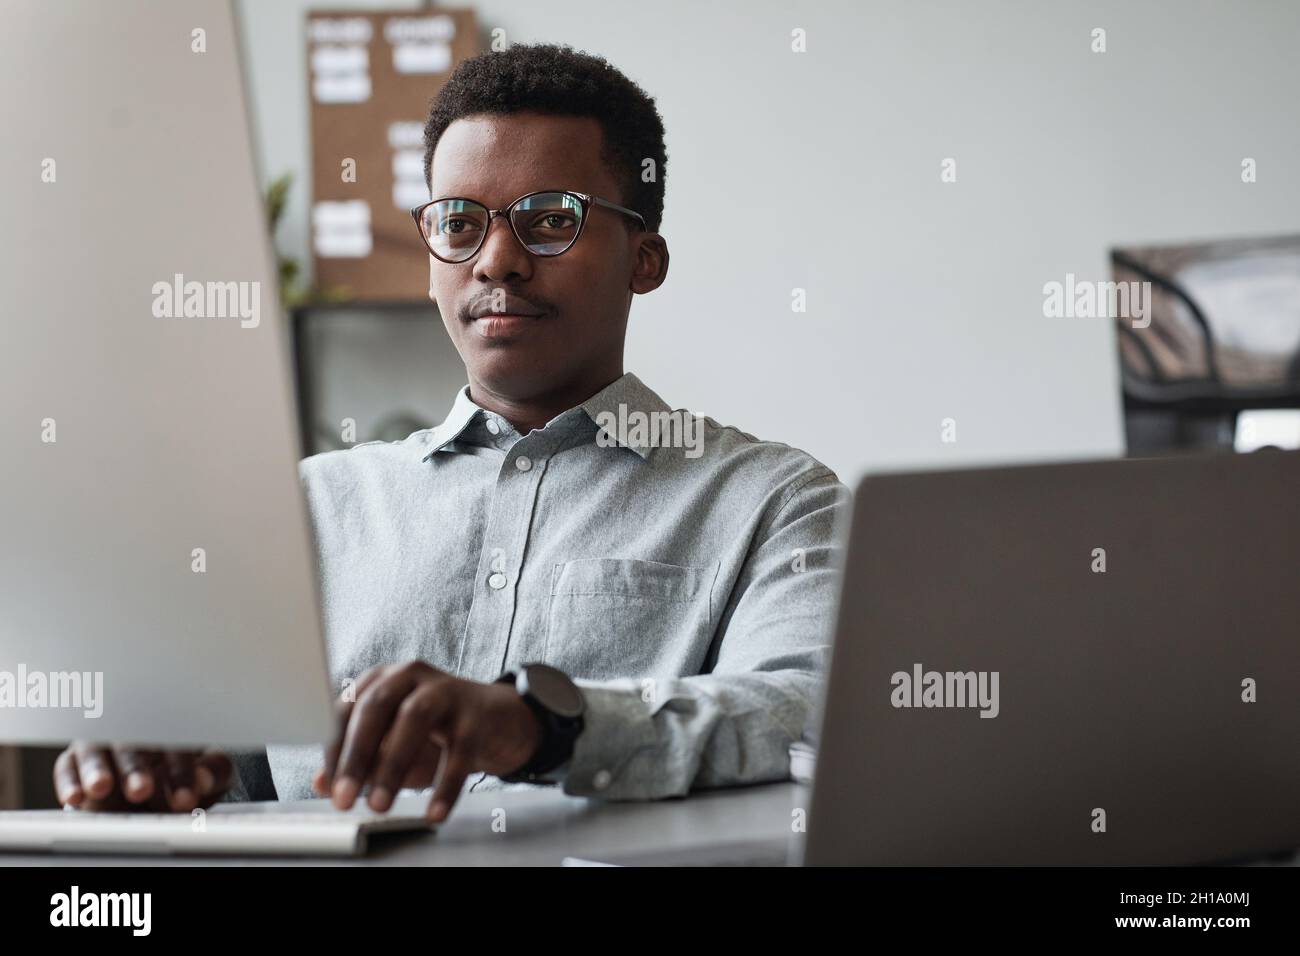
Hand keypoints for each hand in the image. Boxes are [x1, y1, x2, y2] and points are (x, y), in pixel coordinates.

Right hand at [53, 743, 232, 811]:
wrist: (158, 795)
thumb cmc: (188, 778)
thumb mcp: (212, 775)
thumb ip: (213, 773)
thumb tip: (203, 778)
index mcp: (173, 730)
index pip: (176, 745)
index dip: (181, 772)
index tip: (186, 798)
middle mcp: (136, 733)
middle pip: (132, 744)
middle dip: (135, 769)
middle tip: (141, 791)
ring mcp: (105, 745)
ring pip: (96, 749)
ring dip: (97, 768)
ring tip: (101, 788)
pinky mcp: (76, 762)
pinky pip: (67, 766)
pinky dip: (69, 780)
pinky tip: (76, 797)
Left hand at [312, 661, 542, 821]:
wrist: (496, 718)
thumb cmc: (436, 729)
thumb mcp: (391, 743)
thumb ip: (358, 760)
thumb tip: (322, 783)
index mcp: (383, 679)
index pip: (347, 708)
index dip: (335, 748)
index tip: (330, 786)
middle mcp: (411, 675)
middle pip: (376, 706)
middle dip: (356, 755)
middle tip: (344, 797)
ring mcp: (446, 690)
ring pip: (414, 718)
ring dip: (392, 764)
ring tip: (380, 804)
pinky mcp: (476, 713)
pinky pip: (459, 749)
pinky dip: (445, 784)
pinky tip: (434, 811)